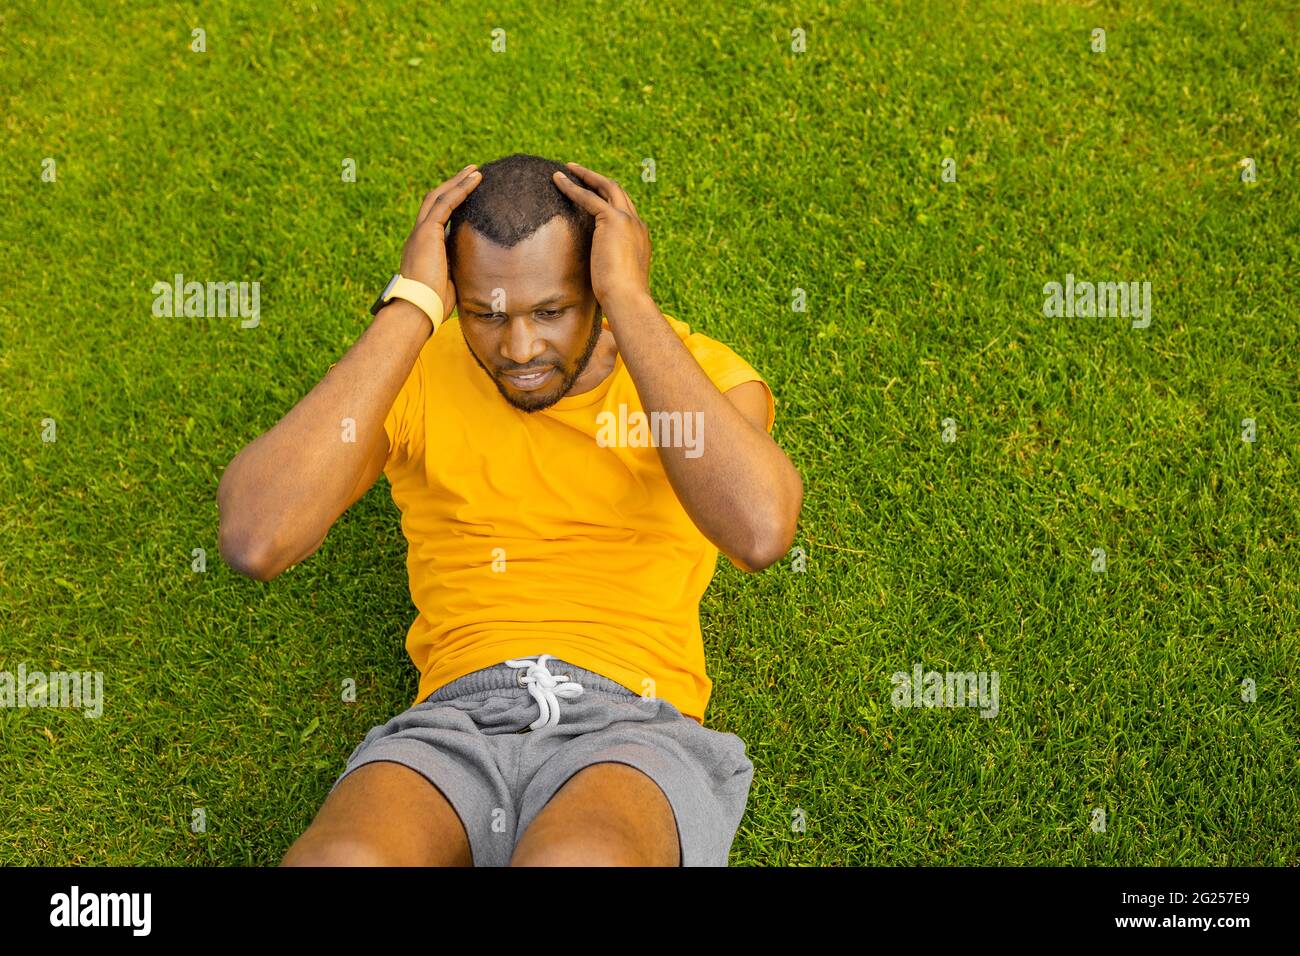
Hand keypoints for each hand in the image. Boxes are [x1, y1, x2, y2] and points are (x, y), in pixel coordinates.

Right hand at [398, 164, 481, 321]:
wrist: (419, 308)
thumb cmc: (436, 304)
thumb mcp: (452, 280)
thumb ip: (460, 267)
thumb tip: (479, 267)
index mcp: (423, 247)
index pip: (437, 218)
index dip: (452, 204)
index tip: (467, 194)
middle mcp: (419, 236)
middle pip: (435, 201)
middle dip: (454, 185)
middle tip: (472, 173)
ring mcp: (421, 232)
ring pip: (439, 197)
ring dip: (458, 182)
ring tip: (476, 171)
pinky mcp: (426, 232)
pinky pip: (444, 204)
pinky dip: (460, 190)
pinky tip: (474, 180)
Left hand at [551, 162, 651, 311]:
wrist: (627, 298)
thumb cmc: (621, 297)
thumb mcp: (617, 276)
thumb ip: (611, 266)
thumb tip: (600, 274)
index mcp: (640, 237)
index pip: (625, 210)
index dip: (608, 200)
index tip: (594, 195)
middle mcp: (637, 224)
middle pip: (618, 192)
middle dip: (599, 181)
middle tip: (579, 172)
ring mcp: (627, 220)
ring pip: (607, 187)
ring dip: (587, 176)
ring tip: (568, 169)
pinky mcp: (613, 220)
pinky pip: (589, 197)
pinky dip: (572, 187)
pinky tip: (558, 180)